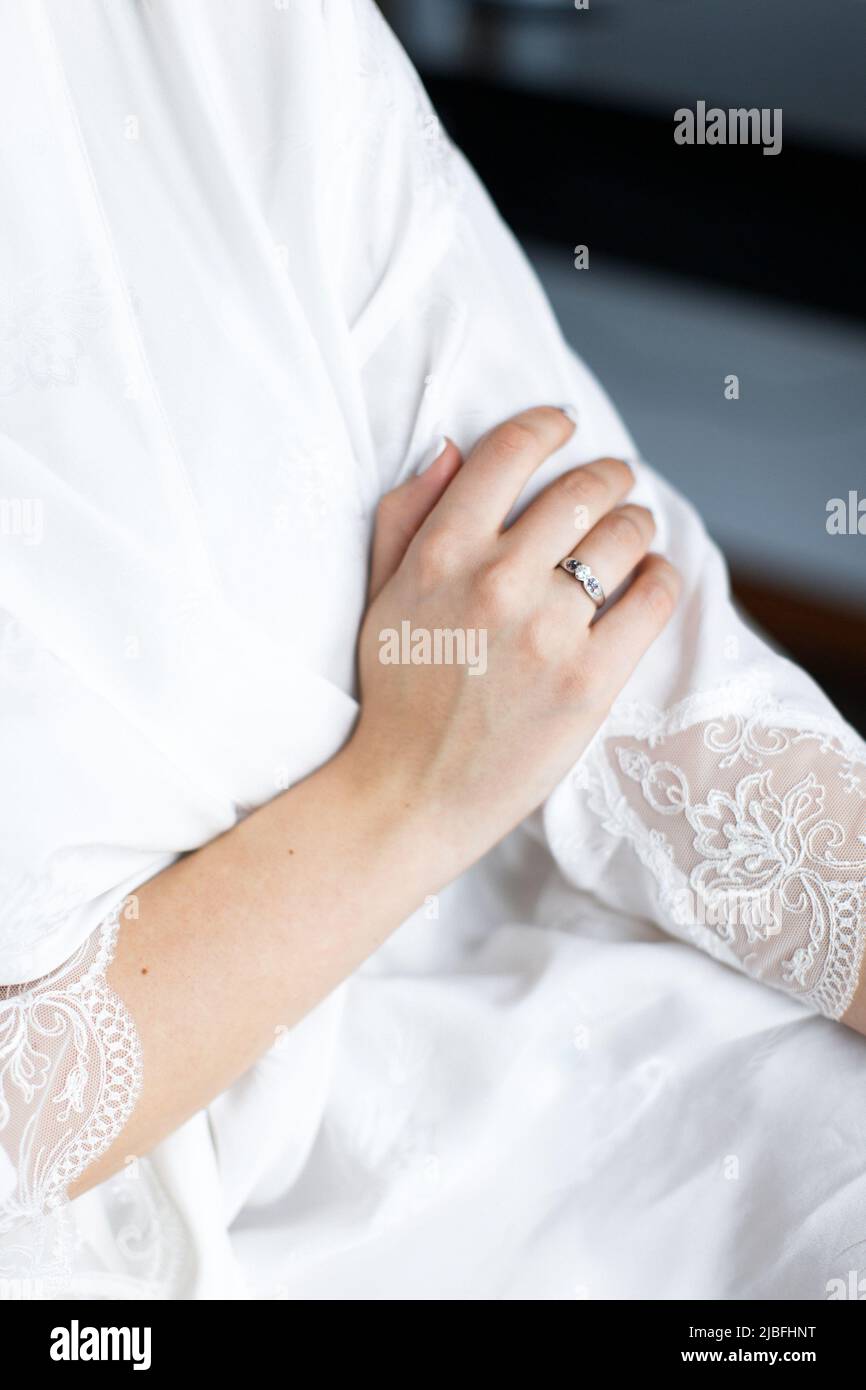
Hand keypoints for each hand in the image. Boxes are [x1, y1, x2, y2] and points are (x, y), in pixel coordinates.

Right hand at [342, 406, 680, 878]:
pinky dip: (661, 577)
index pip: (511, 452)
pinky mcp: (590, 679)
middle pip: (583, 490)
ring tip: (636, 531)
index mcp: (442, 552)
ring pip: (624, 536)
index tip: (565, 425)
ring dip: (639, 523)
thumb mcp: (383, 595)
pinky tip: (652, 577)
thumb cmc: (396, 694)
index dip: (548, 425)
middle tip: (616, 482)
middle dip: (609, 476)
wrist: (412, 792)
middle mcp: (497, 579)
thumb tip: (451, 446)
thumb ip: (406, 516)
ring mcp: (547, 630)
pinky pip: (652, 598)